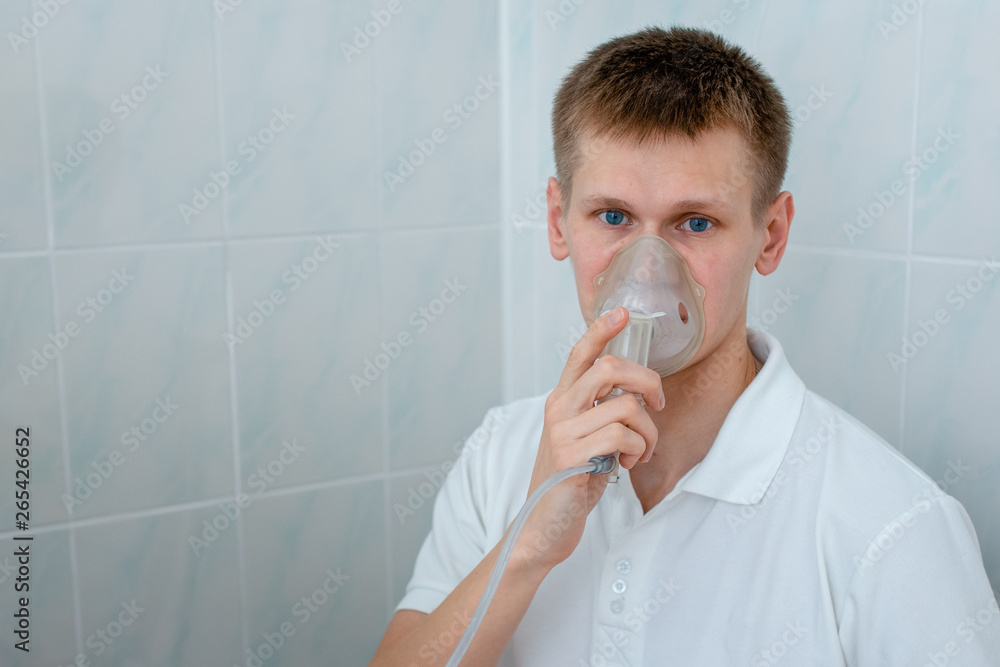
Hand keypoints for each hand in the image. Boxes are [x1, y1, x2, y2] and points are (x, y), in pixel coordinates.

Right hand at [512, 307, 663, 571]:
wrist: (543, 526)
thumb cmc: (570, 481)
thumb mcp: (582, 438)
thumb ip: (598, 412)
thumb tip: (636, 394)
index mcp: (561, 400)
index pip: (580, 354)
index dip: (601, 330)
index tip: (622, 313)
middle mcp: (558, 409)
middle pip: (610, 368)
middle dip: (648, 383)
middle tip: (658, 407)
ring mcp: (563, 432)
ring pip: (626, 407)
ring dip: (648, 433)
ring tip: (640, 452)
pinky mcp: (571, 457)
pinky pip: (622, 437)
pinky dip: (638, 452)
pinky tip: (627, 467)